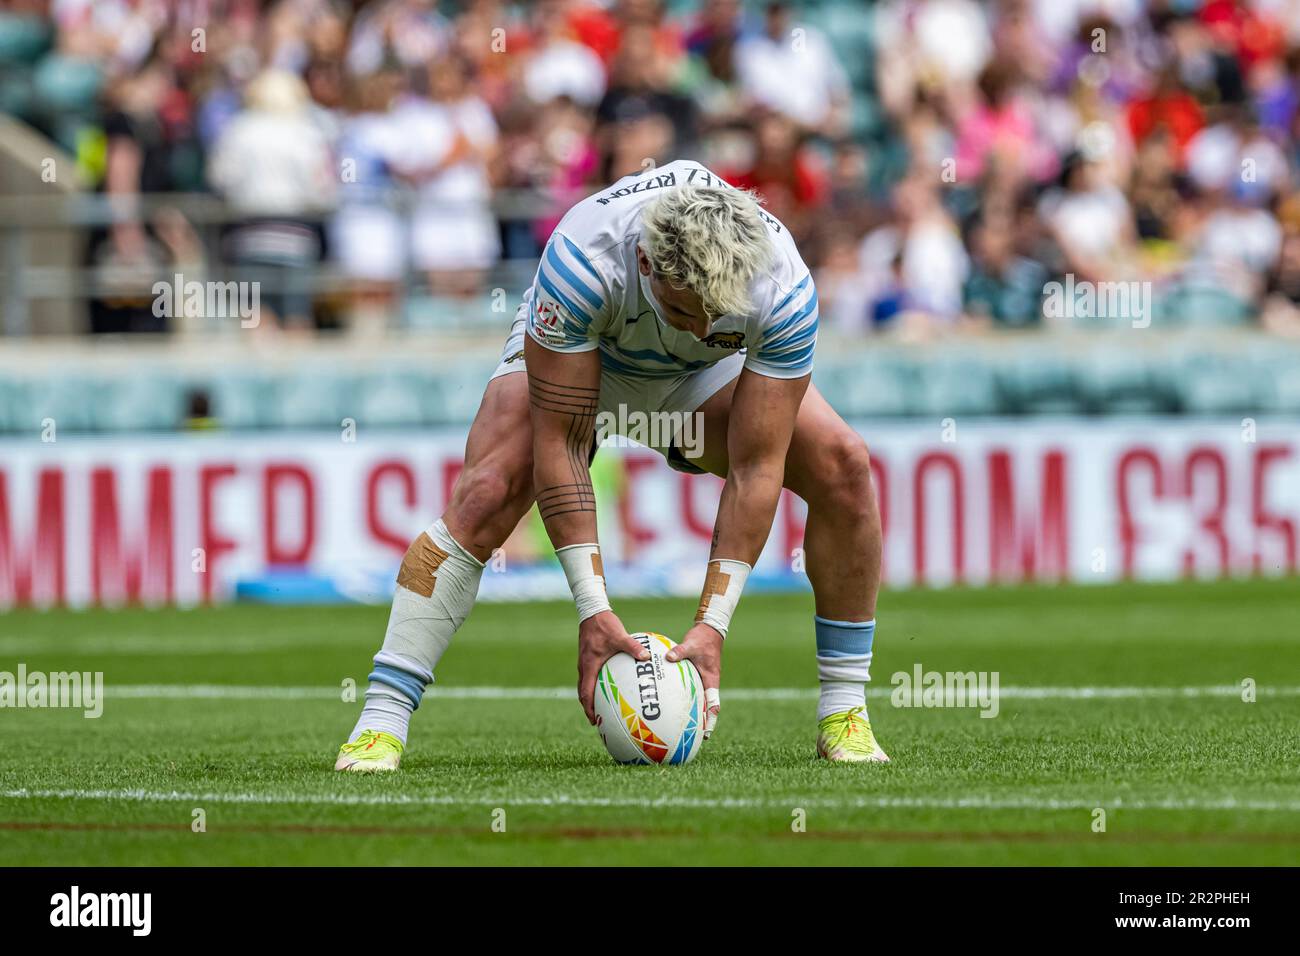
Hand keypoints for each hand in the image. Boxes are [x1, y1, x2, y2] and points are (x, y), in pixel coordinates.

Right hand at [577, 610, 648, 724]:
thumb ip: (633, 647)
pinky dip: (595, 685)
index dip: (589, 708)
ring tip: (602, 708)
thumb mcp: (620, 636)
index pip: (586, 693)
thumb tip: (647, 657)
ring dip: (591, 697)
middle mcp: (584, 667)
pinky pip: (590, 675)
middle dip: (589, 707)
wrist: (592, 612)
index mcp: (589, 666)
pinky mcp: (588, 657)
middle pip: (583, 693)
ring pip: (586, 685)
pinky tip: (609, 685)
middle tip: (598, 720)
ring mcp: (585, 662)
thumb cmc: (604, 625)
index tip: (595, 720)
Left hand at [665, 623, 722, 739]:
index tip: (706, 733)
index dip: (711, 720)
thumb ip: (679, 652)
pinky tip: (670, 703)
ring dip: (693, 712)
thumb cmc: (702, 638)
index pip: (713, 704)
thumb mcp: (691, 644)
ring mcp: (703, 680)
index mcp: (711, 680)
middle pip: (706, 707)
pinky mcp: (696, 675)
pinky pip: (690, 690)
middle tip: (692, 737)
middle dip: (701, 722)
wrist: (709, 630)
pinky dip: (683, 698)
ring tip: (681, 726)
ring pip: (699, 700)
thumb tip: (668, 658)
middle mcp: (708, 683)